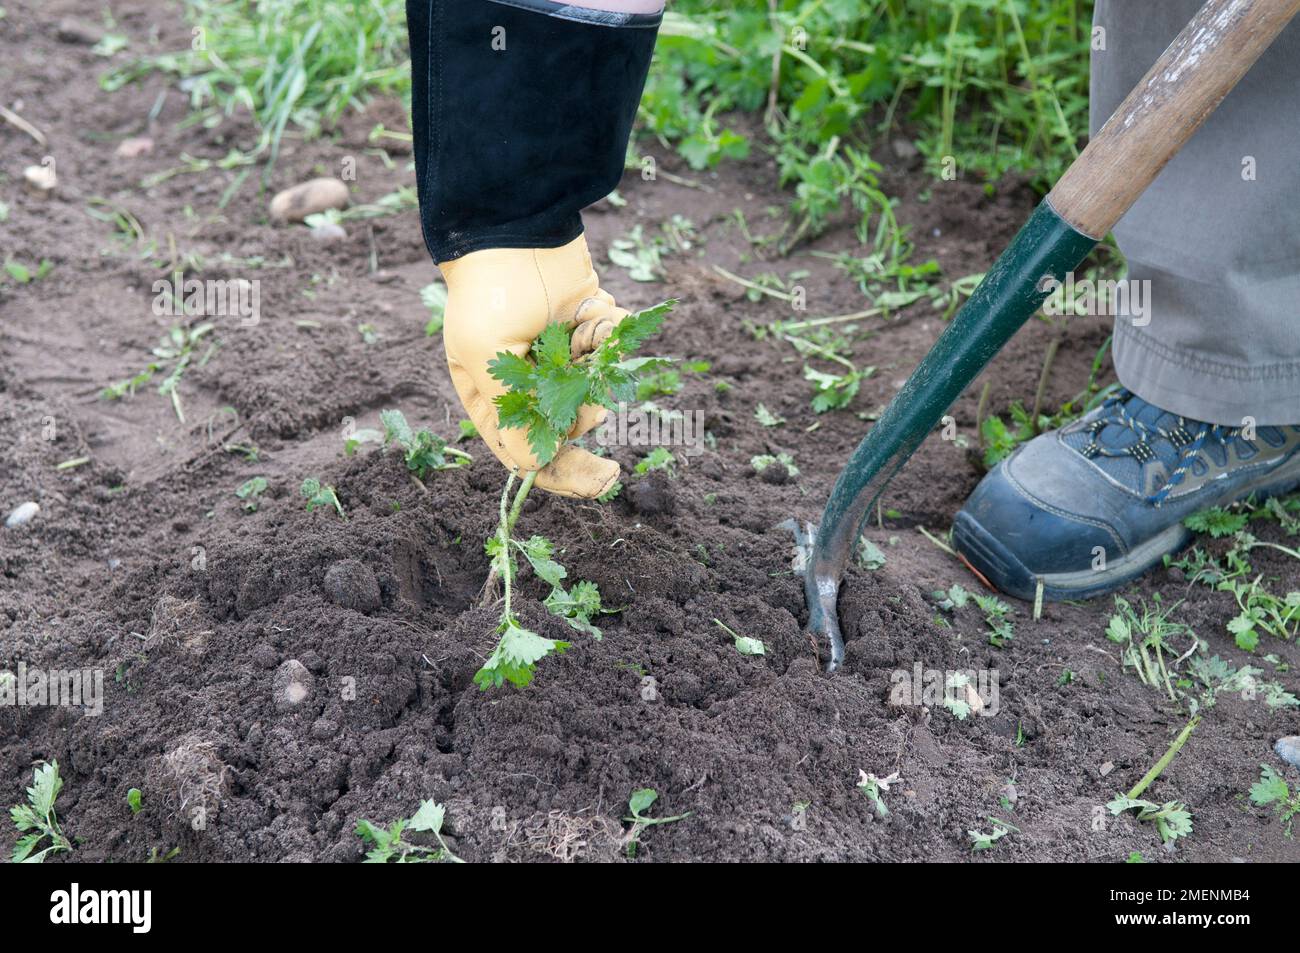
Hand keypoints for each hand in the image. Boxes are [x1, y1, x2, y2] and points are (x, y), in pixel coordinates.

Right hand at [439, 234, 622, 498]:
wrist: (520, 226)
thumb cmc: (491, 290)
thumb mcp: (485, 352)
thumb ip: (508, 413)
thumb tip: (531, 470)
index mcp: (492, 398)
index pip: (526, 453)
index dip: (562, 474)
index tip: (601, 483)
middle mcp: (528, 384)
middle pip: (568, 431)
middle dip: (588, 426)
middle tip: (605, 440)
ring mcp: (562, 357)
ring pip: (596, 389)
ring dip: (594, 365)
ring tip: (580, 330)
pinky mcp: (589, 330)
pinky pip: (612, 350)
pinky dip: (608, 332)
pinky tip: (591, 310)